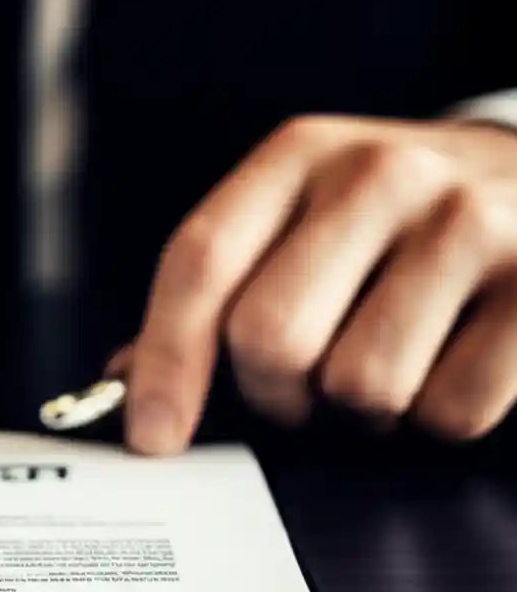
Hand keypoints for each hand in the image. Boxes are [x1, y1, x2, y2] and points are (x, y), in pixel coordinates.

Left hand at [124, 115, 516, 454]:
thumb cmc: (399, 217)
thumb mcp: (304, 216)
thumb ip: (220, 288)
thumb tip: (124, 377)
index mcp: (301, 156)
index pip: (201, 262)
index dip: (164, 361)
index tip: (150, 435)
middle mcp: (381, 174)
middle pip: (270, 337)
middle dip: (276, 395)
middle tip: (303, 392)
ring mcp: (468, 223)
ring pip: (360, 385)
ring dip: (362, 410)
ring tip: (389, 365)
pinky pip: (451, 411)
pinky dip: (441, 417)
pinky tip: (452, 363)